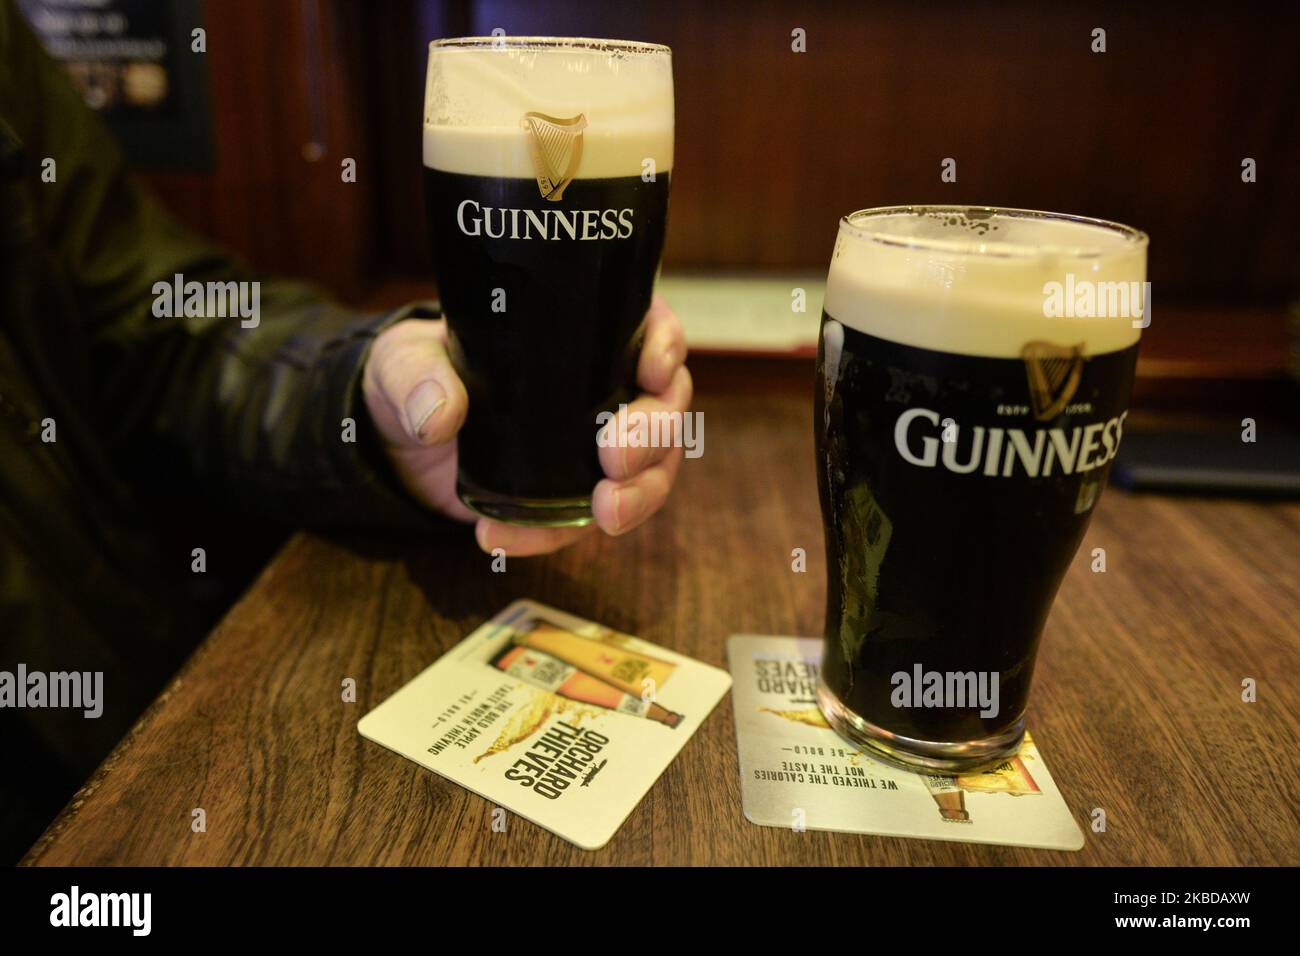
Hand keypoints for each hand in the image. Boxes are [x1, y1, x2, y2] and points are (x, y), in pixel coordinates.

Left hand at [361, 295, 690, 555]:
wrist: (398, 441)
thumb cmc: (415, 377)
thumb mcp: (404, 363)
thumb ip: (417, 378)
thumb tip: (440, 416)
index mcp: (582, 334)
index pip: (650, 328)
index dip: (667, 346)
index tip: (653, 371)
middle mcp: (605, 388)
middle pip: (666, 407)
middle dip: (654, 435)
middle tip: (615, 457)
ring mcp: (597, 446)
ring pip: (653, 469)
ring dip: (640, 495)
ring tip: (604, 514)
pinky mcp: (573, 495)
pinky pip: (588, 520)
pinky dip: (558, 536)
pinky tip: (508, 540)